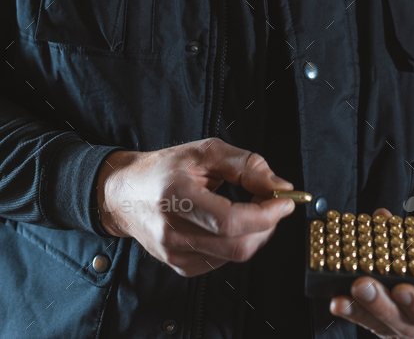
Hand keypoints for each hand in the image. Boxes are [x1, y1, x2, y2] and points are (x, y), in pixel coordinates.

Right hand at [95, 139, 295, 276]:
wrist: (123, 193)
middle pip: (236, 245)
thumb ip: (246, 166)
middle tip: (274, 203)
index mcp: (176, 196)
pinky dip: (237, 241)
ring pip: (234, 256)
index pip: (230, 220)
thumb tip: (280, 186)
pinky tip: (231, 222)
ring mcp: (174, 254)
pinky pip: (222, 260)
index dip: (265, 214)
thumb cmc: (164, 168)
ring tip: (252, 207)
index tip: (285, 200)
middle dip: (267, 225)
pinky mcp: (179, 266)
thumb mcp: (205, 152)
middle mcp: (172, 231)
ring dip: (255, 233)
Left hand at [329, 208, 413, 337]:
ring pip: (385, 327)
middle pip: (404, 323)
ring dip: (361, 311)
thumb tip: (382, 216)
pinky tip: (339, 303)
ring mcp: (409, 330)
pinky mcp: (391, 329)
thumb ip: (413, 234)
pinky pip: (372, 325)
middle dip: (380, 305)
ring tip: (342, 298)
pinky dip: (354, 313)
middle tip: (361, 285)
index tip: (401, 290)